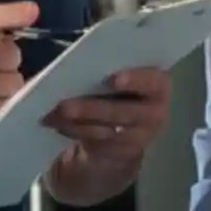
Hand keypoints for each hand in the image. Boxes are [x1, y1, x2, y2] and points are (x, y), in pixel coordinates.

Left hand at [42, 67, 170, 162]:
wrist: (127, 125)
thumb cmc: (120, 87)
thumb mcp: (122, 73)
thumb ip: (110, 65)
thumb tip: (81, 58)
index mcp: (157, 85)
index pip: (153, 81)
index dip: (135, 80)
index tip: (112, 79)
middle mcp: (155, 112)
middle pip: (124, 112)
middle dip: (91, 109)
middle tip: (64, 106)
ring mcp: (140, 136)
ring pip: (107, 131)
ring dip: (77, 123)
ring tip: (53, 115)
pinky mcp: (123, 153)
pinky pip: (97, 143)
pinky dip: (74, 132)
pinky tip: (57, 125)